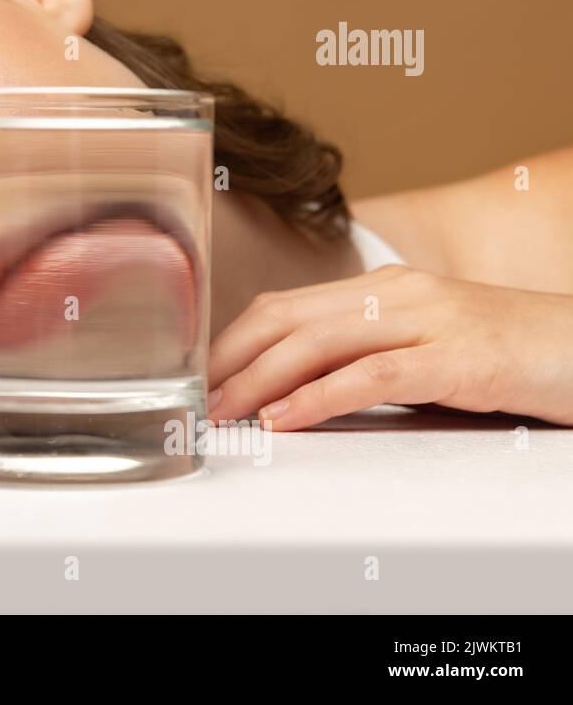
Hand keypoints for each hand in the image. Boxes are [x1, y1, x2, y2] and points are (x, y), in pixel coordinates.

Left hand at [206, 264, 572, 429]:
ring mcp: (428, 320)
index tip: (200, 375)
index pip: (285, 306)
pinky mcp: (457, 358)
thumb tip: (294, 385)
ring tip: (226, 412)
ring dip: (259, 380)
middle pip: (287, 318)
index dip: (233, 340)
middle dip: (231, 359)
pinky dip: (318, 397)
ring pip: (318, 343)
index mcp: (383, 288)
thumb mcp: (424, 344)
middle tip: (197, 398)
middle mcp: (397, 293)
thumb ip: (365, 352)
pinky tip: (284, 418)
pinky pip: (371, 375)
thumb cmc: (508, 354)